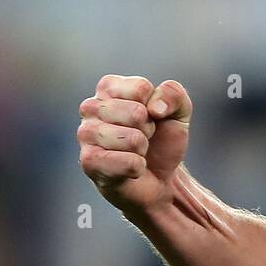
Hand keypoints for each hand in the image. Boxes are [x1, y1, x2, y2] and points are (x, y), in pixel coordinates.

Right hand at [78, 75, 192, 216]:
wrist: (159, 177)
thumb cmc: (161, 140)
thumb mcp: (178, 112)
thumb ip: (173, 94)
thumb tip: (155, 107)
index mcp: (109, 87)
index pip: (141, 89)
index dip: (156, 107)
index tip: (151, 117)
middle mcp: (91, 107)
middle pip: (136, 113)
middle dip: (149, 129)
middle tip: (143, 137)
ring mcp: (86, 134)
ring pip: (132, 138)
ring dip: (142, 148)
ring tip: (135, 151)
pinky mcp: (88, 161)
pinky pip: (127, 162)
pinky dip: (138, 167)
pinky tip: (130, 167)